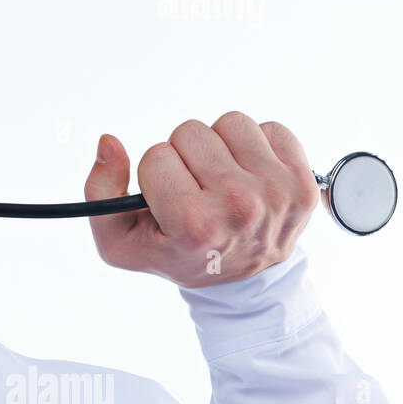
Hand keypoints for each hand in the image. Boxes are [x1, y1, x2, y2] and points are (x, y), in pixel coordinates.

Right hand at [84, 112, 319, 287]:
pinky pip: (271, 127)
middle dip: (185, 155)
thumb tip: (109, 142)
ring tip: (221, 176)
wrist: (244, 280)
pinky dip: (256, 146)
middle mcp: (239, 207)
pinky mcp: (303, 180)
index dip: (155, 174)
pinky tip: (249, 173)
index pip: (156, 156)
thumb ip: (99, 194)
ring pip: (230, 123)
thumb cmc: (179, 255)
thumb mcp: (121, 243)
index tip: (168, 198)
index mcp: (194, 225)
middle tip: (194, 186)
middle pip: (190, 132)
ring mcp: (276, 192)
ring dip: (220, 145)